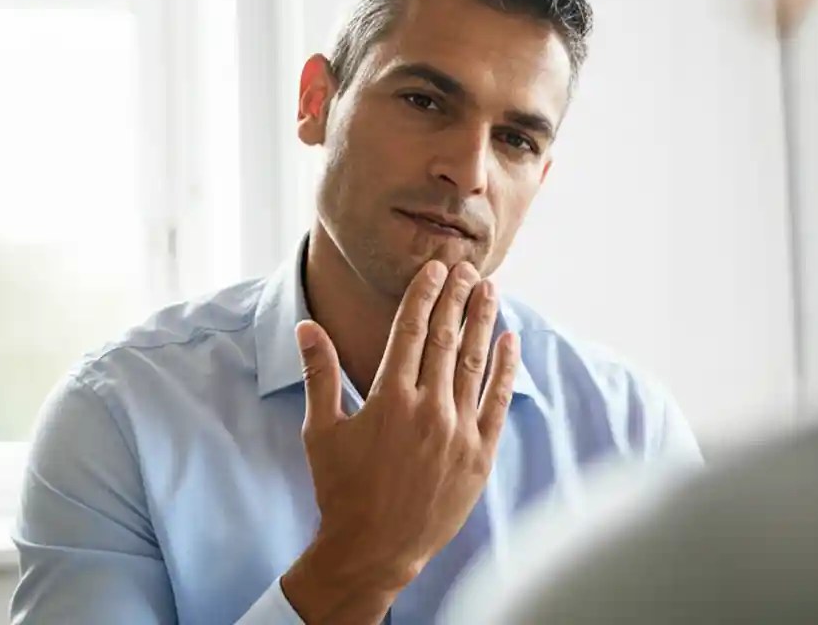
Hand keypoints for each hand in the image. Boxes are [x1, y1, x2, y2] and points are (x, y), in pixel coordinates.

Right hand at [280, 261, 519, 623]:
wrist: (374, 550)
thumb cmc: (341, 490)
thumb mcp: (322, 430)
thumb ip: (320, 373)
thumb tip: (306, 325)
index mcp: (389, 398)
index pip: (412, 330)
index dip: (424, 294)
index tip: (435, 268)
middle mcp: (428, 408)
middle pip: (447, 338)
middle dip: (457, 298)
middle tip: (467, 267)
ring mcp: (458, 431)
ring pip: (476, 363)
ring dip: (484, 321)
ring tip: (490, 290)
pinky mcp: (480, 454)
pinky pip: (498, 401)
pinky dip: (506, 369)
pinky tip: (511, 341)